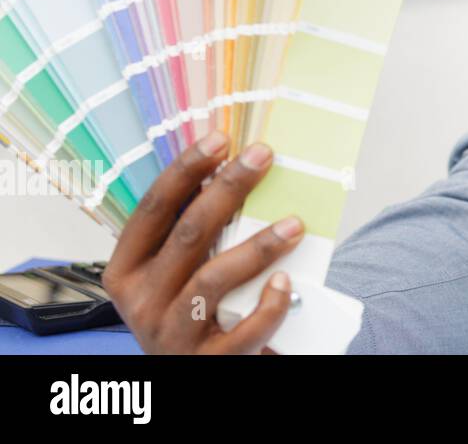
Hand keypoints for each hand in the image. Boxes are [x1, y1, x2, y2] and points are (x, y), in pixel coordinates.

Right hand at [101, 132, 305, 353]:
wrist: (194, 373)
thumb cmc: (189, 311)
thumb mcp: (173, 273)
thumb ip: (190, 233)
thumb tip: (232, 169)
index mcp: (127, 270)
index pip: (153, 209)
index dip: (185, 170)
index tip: (220, 139)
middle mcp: (142, 303)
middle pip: (188, 234)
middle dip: (229, 189)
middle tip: (263, 157)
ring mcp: (173, 335)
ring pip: (213, 279)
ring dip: (258, 247)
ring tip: (294, 224)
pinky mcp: (209, 362)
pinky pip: (243, 331)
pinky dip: (268, 305)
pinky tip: (286, 283)